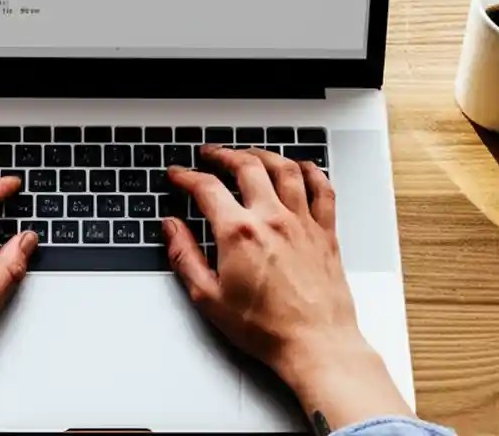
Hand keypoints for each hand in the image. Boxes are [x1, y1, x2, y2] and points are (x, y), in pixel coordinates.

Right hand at [165, 146, 412, 431]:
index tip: (179, 175)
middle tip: (211, 155)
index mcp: (239, 233)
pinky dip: (311, 171)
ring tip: (249, 154)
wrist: (315, 344)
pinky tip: (301, 168)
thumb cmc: (266, 329)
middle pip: (246, 166)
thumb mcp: (209, 297)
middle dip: (223, 154)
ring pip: (284, 168)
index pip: (206, 188)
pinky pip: (322, 188)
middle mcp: (272, 219)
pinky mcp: (326, 232)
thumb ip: (185, 256)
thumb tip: (172, 229)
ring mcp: (302, 222)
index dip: (187, 176)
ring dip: (263, 154)